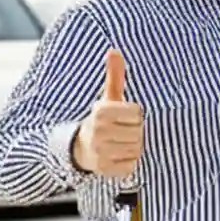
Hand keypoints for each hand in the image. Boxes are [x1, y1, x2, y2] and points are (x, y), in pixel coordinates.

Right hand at [72, 49, 143, 176]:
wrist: (80, 148)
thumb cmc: (101, 120)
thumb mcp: (107, 98)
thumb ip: (114, 76)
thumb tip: (114, 51)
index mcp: (101, 112)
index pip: (137, 114)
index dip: (134, 116)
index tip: (123, 117)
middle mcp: (98, 132)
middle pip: (138, 132)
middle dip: (134, 132)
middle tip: (122, 132)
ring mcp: (100, 152)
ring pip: (136, 149)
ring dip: (133, 147)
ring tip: (120, 143)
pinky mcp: (104, 169)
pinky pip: (132, 165)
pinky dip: (129, 162)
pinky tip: (118, 156)